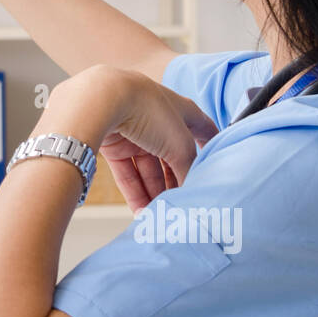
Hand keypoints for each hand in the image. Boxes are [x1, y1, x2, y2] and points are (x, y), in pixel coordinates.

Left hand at [33, 66, 218, 212]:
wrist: (101, 100)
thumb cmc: (147, 110)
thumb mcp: (180, 145)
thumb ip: (188, 169)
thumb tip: (188, 191)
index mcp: (179, 110)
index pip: (201, 128)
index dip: (209, 143)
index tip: (216, 159)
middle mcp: (157, 119)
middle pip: (171, 157)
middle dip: (176, 182)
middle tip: (182, 205)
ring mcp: (134, 131)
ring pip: (148, 168)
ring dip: (154, 192)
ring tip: (161, 215)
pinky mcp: (112, 144)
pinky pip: (127, 173)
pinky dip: (134, 193)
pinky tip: (142, 212)